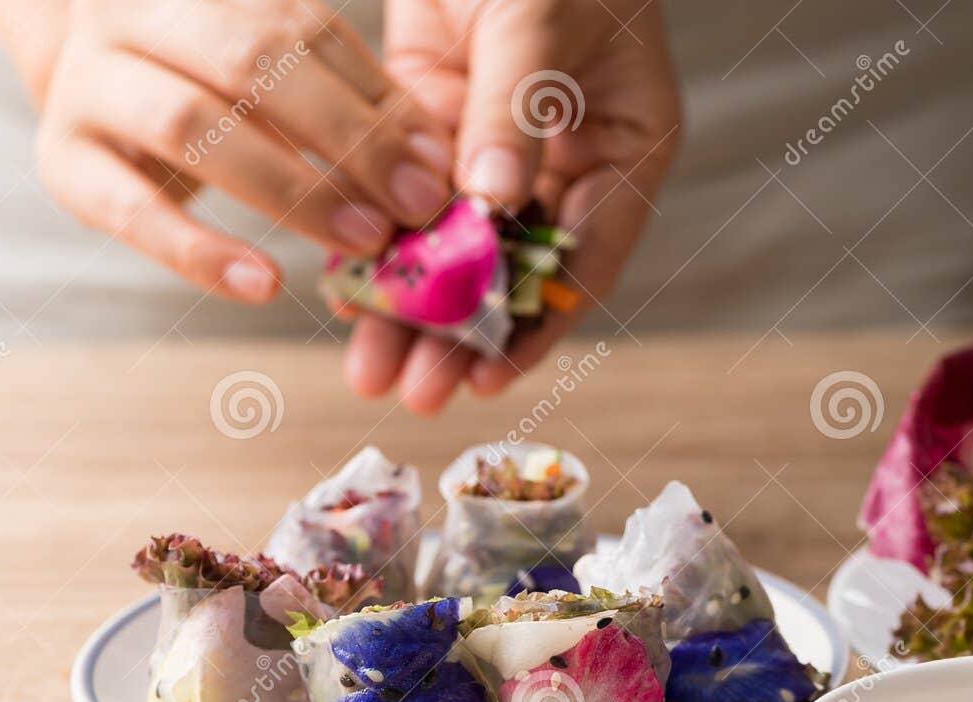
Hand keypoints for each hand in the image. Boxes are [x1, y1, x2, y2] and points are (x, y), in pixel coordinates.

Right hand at [36, 0, 455, 301]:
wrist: (93, 85)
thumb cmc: (212, 82)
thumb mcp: (283, 74)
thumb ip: (355, 105)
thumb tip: (433, 165)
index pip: (307, 32)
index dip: (378, 103)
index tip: (436, 169)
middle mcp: (138, 16)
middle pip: (250, 67)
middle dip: (345, 142)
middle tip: (412, 208)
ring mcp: (91, 84)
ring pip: (191, 128)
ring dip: (290, 191)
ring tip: (363, 240)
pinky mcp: (65, 161)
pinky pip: (132, 211)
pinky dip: (200, 253)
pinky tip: (263, 282)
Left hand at [345, 0, 680, 414]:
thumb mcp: (543, 16)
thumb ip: (518, 107)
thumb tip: (491, 198)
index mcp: (623, 146)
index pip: (587, 258)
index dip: (539, 322)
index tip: (492, 371)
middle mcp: (561, 160)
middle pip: (515, 272)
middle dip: (465, 335)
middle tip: (421, 393)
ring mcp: (495, 145)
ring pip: (457, 249)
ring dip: (416, 308)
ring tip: (377, 372)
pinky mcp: (435, 122)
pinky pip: (408, 202)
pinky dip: (381, 246)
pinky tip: (350, 295)